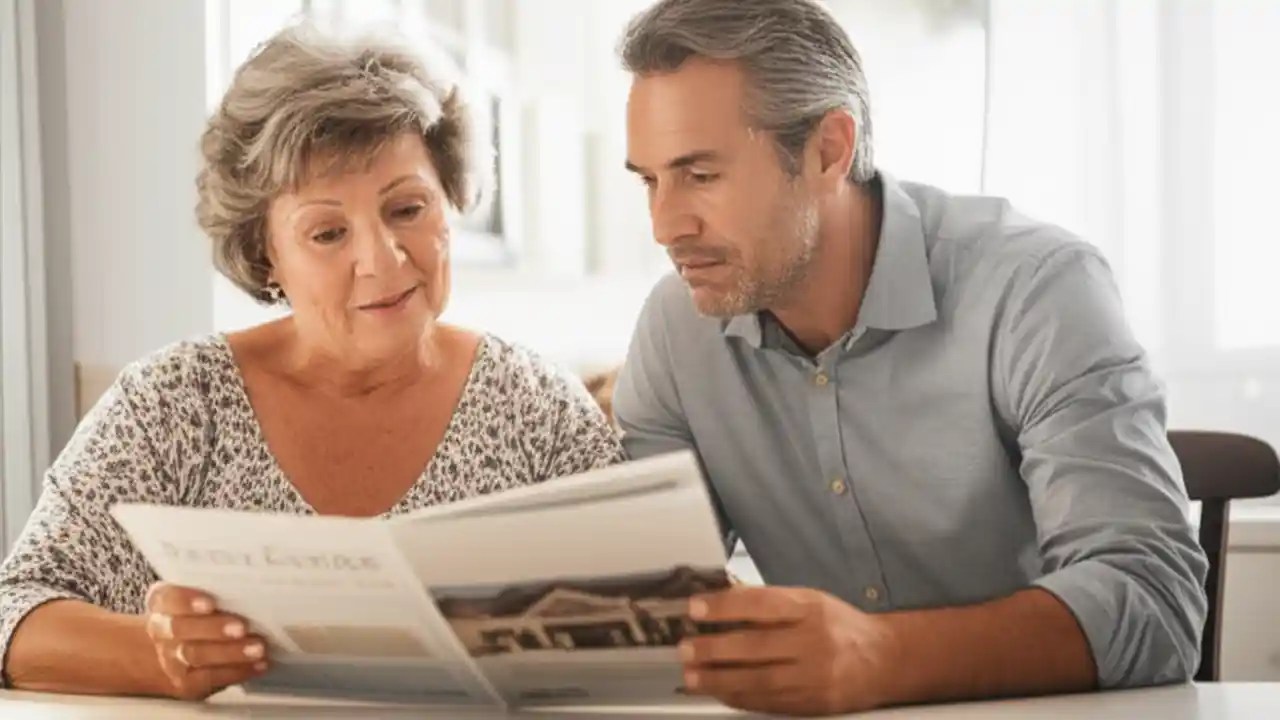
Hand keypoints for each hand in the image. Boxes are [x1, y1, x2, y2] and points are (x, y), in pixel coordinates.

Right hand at [143, 582, 269, 699]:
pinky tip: (259, 664)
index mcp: (163, 603)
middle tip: (241, 628)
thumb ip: (219, 591)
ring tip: (258, 648)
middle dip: (213, 628)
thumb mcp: (201, 596)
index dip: (186, 601)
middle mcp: (162, 631)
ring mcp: (171, 659)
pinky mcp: (187, 682)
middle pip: (181, 629)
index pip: (168, 598)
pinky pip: (210, 678)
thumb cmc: (199, 615)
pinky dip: (238, 671)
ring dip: (230, 652)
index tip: (210, 603)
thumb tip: (254, 588)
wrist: (174, 653)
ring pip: (196, 656)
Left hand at [679, 586, 899, 715]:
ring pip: (759, 680)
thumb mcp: (810, 600)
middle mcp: (814, 642)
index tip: (695, 608)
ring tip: (691, 676)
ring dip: (719, 679)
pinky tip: (718, 691)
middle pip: (757, 646)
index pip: (762, 604)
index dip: (725, 606)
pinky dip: (738, 697)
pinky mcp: (811, 703)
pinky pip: (767, 701)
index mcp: (811, 608)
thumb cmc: (838, 624)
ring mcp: (814, 676)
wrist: (882, 660)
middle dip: (714, 649)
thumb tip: (721, 601)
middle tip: (684, 649)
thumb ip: (770, 602)